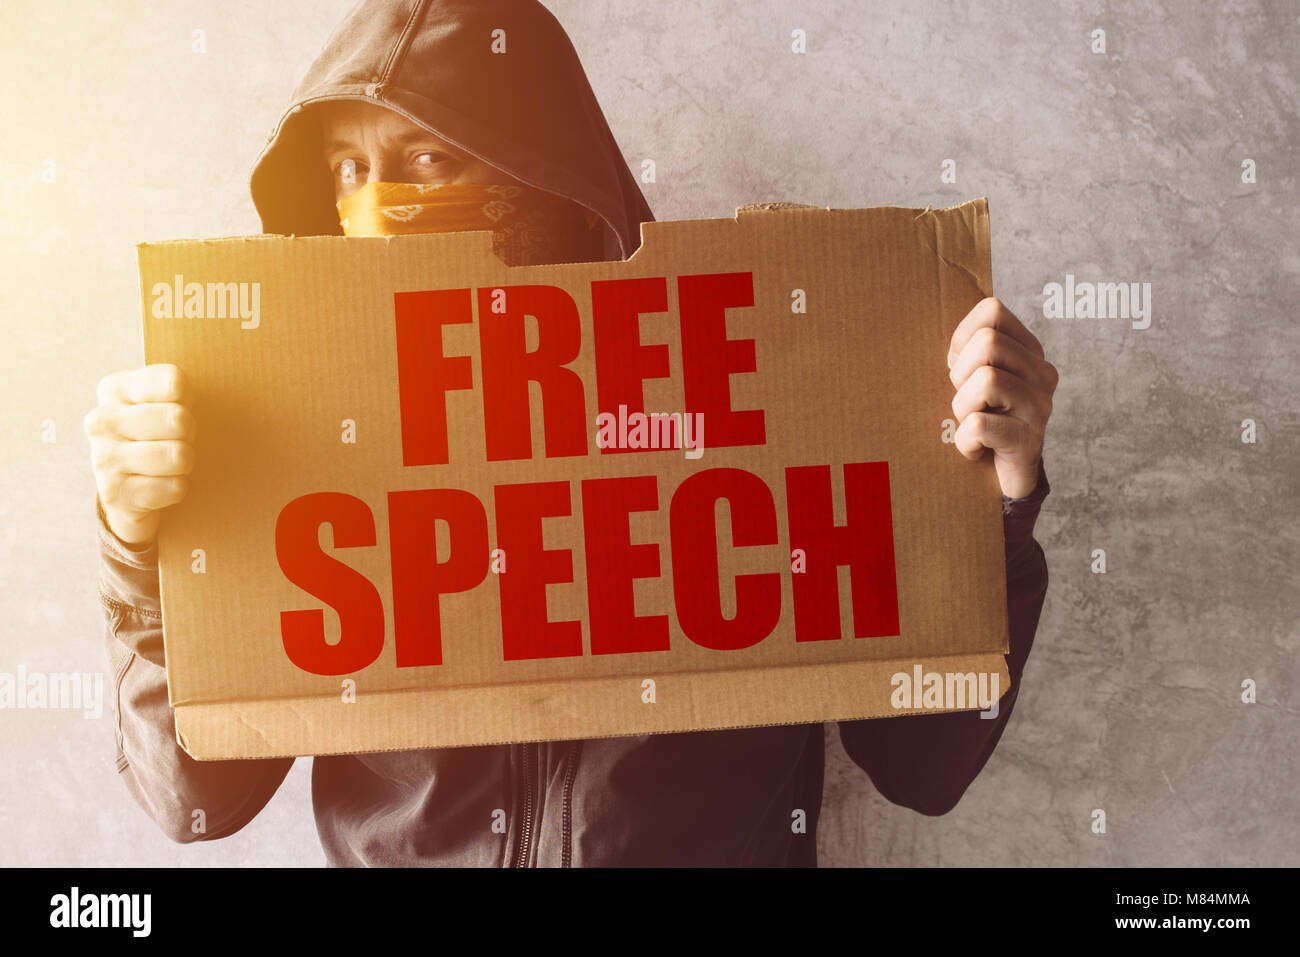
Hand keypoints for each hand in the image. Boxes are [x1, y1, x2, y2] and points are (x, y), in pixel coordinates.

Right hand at [83, 364, 196, 545]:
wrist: (130, 486)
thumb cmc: (158, 433)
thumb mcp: (164, 400)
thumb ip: (178, 388)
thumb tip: (184, 395)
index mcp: (114, 389)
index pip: (174, 383)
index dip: (189, 400)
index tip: (177, 407)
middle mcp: (101, 420)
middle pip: (178, 419)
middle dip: (189, 434)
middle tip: (177, 440)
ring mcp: (104, 458)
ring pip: (178, 455)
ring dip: (184, 463)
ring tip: (169, 462)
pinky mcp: (115, 493)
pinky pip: (174, 487)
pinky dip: (177, 488)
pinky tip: (159, 485)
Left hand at [946, 298, 1056, 499]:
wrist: (1002, 479)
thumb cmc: (980, 422)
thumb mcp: (971, 379)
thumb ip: (966, 351)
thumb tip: (939, 327)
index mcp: (1028, 352)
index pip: (992, 311)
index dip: (962, 337)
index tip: (959, 367)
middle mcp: (1042, 374)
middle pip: (988, 343)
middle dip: (960, 375)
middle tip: (966, 402)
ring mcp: (1040, 407)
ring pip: (986, 381)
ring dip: (962, 409)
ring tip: (971, 425)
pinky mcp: (1029, 440)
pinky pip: (979, 425)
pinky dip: (965, 442)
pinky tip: (975, 450)